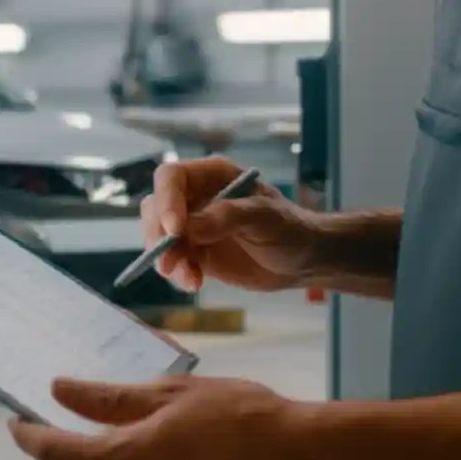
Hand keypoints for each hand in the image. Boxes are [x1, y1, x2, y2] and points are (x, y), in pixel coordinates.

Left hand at [9, 376, 306, 459]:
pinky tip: (141, 454)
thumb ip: (111, 398)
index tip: (16, 421)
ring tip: (102, 436)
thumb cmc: (241, 420)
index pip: (54, 453)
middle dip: (61, 453)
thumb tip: (61, 390)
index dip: (29, 436)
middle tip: (61, 422)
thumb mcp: (172, 395)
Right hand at [142, 157, 320, 291]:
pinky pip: (173, 262)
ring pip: (159, 238)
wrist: (304, 260)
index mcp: (212, 176)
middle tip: (170, 262)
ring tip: (191, 279)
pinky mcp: (196, 254)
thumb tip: (186, 229)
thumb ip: (227, 218)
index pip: (171, 178)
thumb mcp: (265, 218)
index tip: (174, 231)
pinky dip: (178, 275)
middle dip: (158, 236)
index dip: (166, 201)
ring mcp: (193, 226)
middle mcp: (196, 197)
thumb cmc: (291, 228)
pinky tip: (196, 284)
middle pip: (156, 208)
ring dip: (167, 260)